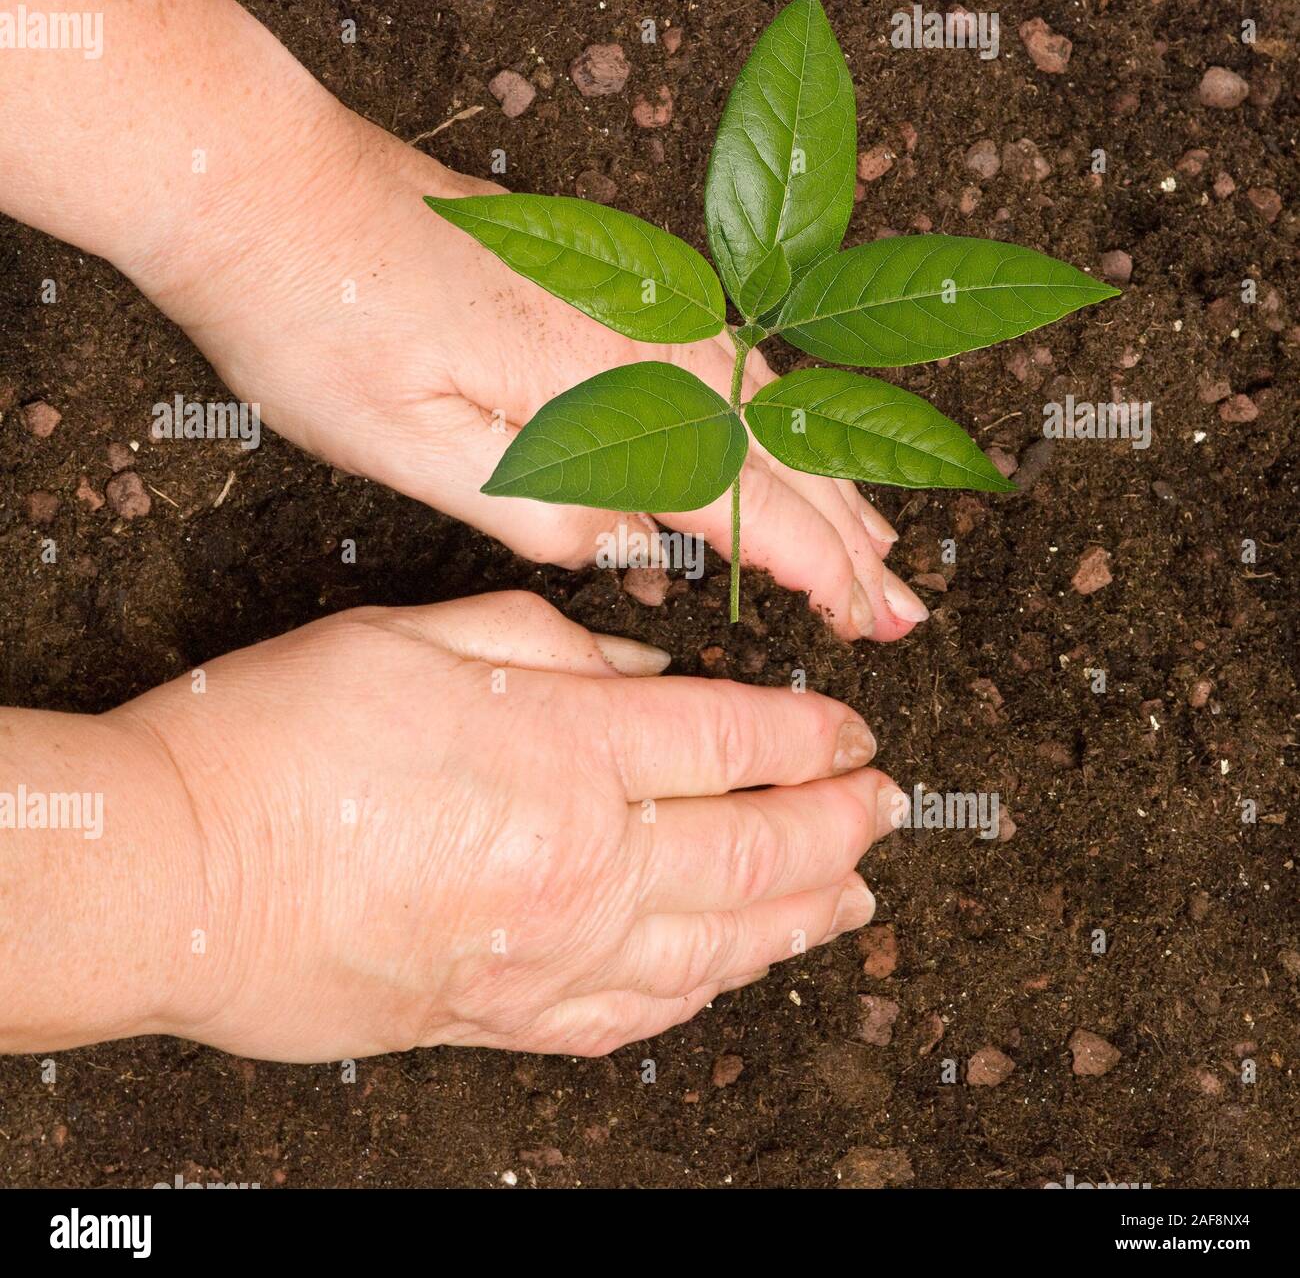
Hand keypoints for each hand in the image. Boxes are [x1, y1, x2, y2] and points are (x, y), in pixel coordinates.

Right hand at [113, 592, 903, 1060]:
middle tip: (887, 808)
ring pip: (723, 943)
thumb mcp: (422, 636)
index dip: (814, 735)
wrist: (171, 871)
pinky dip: (712, 987)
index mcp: (564, 751)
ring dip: (804, 915)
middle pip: (759, 849)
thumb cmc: (276, 739)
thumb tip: (646, 673)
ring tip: (853, 894)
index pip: (737, 740)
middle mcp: (581, 863)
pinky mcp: (504, 1017)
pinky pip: (642, 1014)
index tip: (854, 732)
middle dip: (841, 825)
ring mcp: (550, 955)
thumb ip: (555, 647)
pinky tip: (742, 967)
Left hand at [144, 106, 929, 642]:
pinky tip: (788, 443)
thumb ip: (540, 512)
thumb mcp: (413, 450)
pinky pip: (726, 359)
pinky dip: (776, 419)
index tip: (866, 622)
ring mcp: (629, 297)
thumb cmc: (322, 317)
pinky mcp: (606, 281)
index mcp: (598, 385)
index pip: (745, 495)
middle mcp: (639, 332)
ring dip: (827, 478)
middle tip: (900, 605)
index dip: (815, 568)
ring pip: (766, 402)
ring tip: (873, 542)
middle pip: (780, 448)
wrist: (267, 184)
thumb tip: (631, 548)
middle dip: (850, 536)